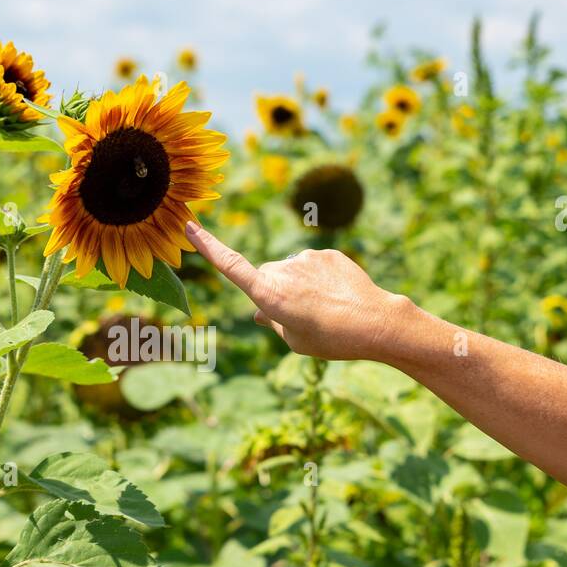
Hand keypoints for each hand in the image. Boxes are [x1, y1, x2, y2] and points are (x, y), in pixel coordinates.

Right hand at [184, 220, 407, 361]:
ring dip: (300, 287)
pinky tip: (338, 297)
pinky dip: (320, 280)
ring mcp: (306, 258)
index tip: (189, 226)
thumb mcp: (294, 340)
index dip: (207, 246)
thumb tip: (260, 311)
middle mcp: (283, 270)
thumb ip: (273, 321)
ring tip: (325, 310)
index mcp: (268, 293)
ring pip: (291, 272)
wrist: (376, 323)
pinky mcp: (328, 253)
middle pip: (266, 277)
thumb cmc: (331, 340)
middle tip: (299, 317)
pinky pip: (314, 266)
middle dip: (274, 292)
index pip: (230, 265)